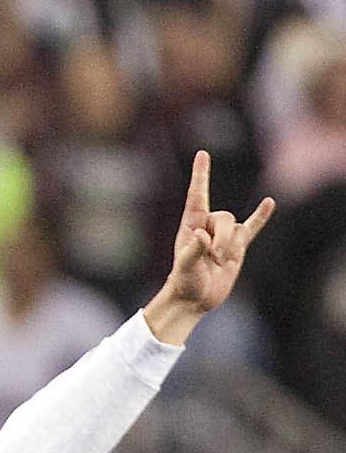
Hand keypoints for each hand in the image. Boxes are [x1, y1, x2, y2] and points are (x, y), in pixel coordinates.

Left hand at [144, 151, 272, 342]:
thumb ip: (191, 251)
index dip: (201, 175)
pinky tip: (269, 203)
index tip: (202, 154)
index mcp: (191, 225)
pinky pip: (251, 227)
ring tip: (220, 261)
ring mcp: (224, 235)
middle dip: (222, 237)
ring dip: (230, 244)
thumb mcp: (184, 268)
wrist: (195, 298)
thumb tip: (202, 236)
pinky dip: (260, 217)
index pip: (197, 196)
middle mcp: (208, 226)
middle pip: (224, 217)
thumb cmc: (184, 282)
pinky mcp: (237, 246)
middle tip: (214, 258)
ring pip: (236, 226)